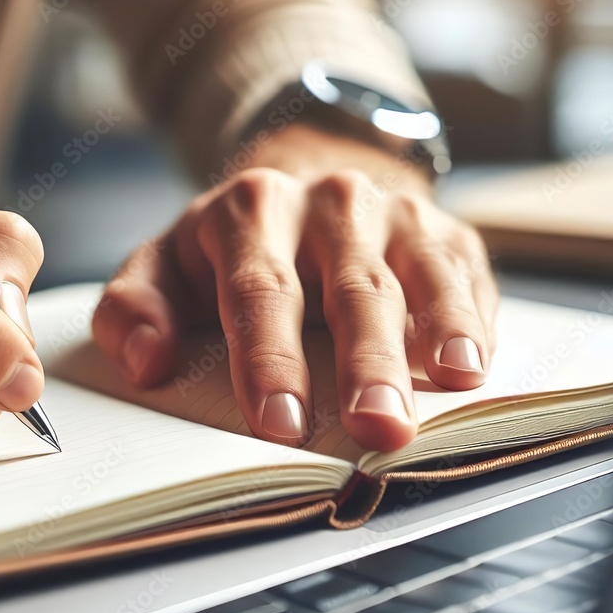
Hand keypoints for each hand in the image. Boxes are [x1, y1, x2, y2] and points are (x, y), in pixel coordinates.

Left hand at [93, 125, 497, 451]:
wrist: (301, 185)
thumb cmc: (228, 250)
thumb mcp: (164, 265)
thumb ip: (135, 308)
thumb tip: (147, 361)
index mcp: (250, 212)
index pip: (259, 290)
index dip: (269, 360)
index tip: (279, 423)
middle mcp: (328, 202)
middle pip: (351, 288)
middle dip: (366, 362)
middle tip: (377, 427)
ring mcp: (393, 212)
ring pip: (420, 275)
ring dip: (440, 330)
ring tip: (456, 383)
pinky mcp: (443, 230)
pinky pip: (466, 272)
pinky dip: (475, 316)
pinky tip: (477, 361)